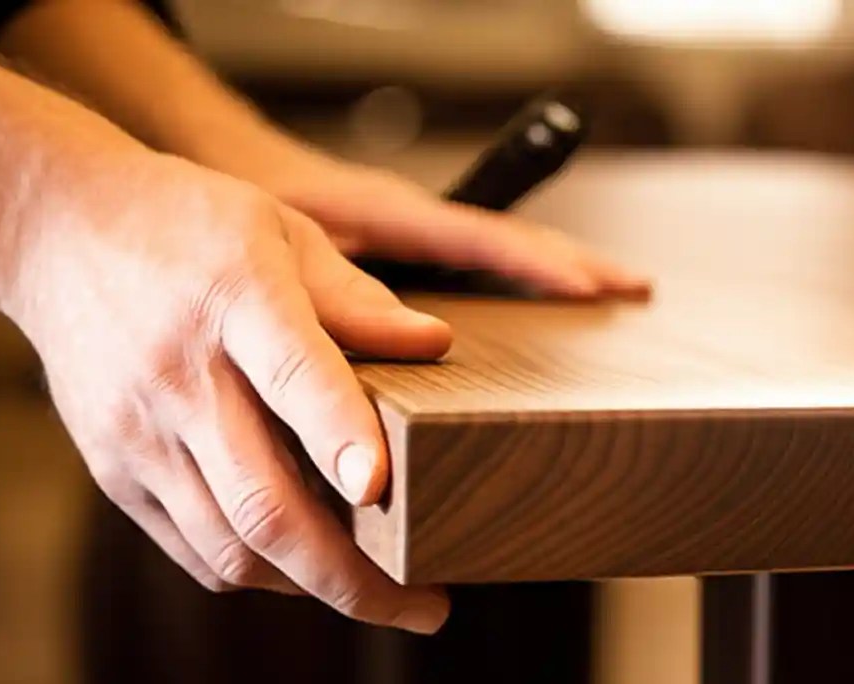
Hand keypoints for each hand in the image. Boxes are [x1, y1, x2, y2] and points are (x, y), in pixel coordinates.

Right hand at [0, 149, 450, 631]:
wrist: (60, 232)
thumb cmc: (191, 227)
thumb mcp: (283, 232)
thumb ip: (356, 299)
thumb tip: (435, 344)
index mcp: (235, 299)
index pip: (291, 374)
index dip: (340, 435)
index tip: (381, 487)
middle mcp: (182, 376)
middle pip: (262, 500)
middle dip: (351, 575)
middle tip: (427, 608)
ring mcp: (141, 432)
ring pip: (229, 544)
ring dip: (313, 585)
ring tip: (382, 594)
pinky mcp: (116, 468)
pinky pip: (194, 548)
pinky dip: (258, 570)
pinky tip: (307, 566)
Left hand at [228, 147, 651, 299]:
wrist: (216, 175)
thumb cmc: (247, 211)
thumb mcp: (295, 254)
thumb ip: (353, 292)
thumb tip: (428, 337)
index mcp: (399, 215)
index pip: (491, 240)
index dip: (544, 266)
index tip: (599, 287)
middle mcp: (418, 219)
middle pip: (516, 238)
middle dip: (578, 261)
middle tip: (638, 288)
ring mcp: (417, 232)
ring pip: (503, 244)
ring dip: (557, 264)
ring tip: (611, 292)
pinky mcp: (407, 247)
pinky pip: (480, 254)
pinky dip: (521, 269)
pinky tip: (537, 301)